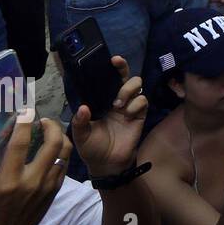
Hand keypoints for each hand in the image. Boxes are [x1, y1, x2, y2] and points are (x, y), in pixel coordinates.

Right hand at [0, 116, 69, 224]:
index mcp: (8, 182)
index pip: (21, 145)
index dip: (25, 124)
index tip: (25, 111)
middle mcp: (31, 183)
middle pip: (53, 145)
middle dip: (51, 126)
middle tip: (42, 120)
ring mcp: (45, 189)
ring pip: (64, 156)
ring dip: (60, 139)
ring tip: (49, 131)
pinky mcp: (51, 195)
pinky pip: (63, 169)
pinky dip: (61, 155)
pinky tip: (51, 151)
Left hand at [71, 56, 147, 178]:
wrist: (108, 164)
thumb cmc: (92, 148)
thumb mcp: (80, 135)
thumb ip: (80, 121)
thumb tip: (83, 107)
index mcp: (101, 101)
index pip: (107, 79)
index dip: (112, 68)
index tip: (112, 59)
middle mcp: (116, 100)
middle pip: (126, 76)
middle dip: (123, 70)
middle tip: (118, 74)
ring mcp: (129, 106)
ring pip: (137, 84)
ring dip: (128, 89)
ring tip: (118, 103)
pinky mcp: (140, 115)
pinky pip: (143, 101)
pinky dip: (136, 104)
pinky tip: (127, 115)